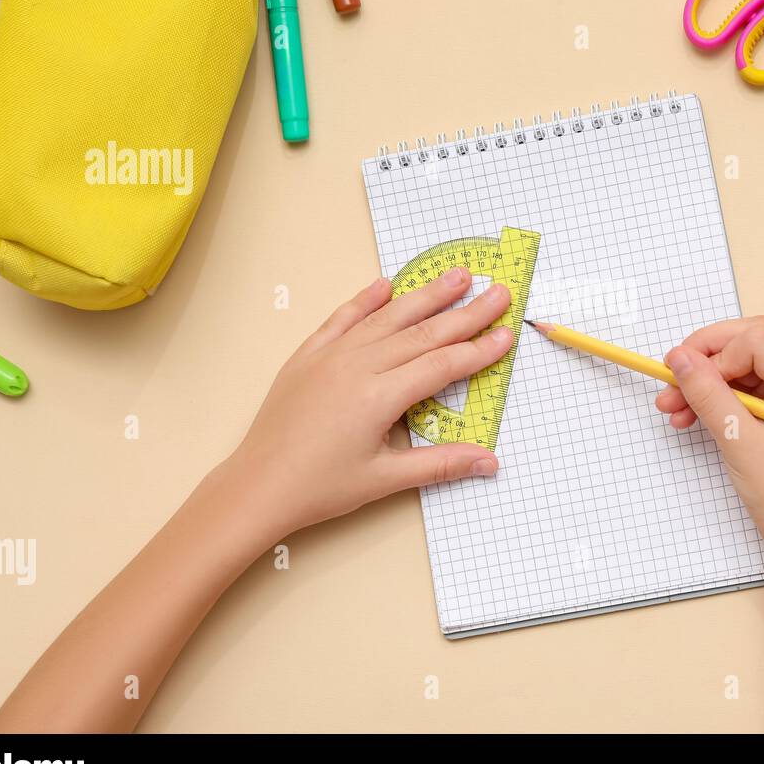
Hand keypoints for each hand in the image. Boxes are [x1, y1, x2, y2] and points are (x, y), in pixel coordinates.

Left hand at [223, 268, 512, 539]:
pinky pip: (342, 319)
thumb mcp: (384, 479)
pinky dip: (365, 300)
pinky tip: (385, 285)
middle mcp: (357, 366)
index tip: (506, 335)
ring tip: (457, 276)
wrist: (257, 485)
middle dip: (466, 313)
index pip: (442, 366)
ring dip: (425, 295)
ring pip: (387, 317)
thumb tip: (489, 461)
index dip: (478, 351)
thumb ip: (440, 464)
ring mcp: (331, 356)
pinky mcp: (308, 356)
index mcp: (379, 397)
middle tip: (498, 292)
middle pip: (423, 333)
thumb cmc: (319, 487)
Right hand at [654, 317, 763, 547]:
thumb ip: (707, 392)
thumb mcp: (738, 440)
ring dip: (706, 381)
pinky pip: (747, 383)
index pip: (755, 338)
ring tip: (673, 408)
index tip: (679, 377)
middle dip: (705, 363)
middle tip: (669, 387)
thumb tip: (678, 356)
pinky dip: (718, 395)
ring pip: (743, 363)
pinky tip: (691, 415)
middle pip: (749, 343)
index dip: (712, 352)